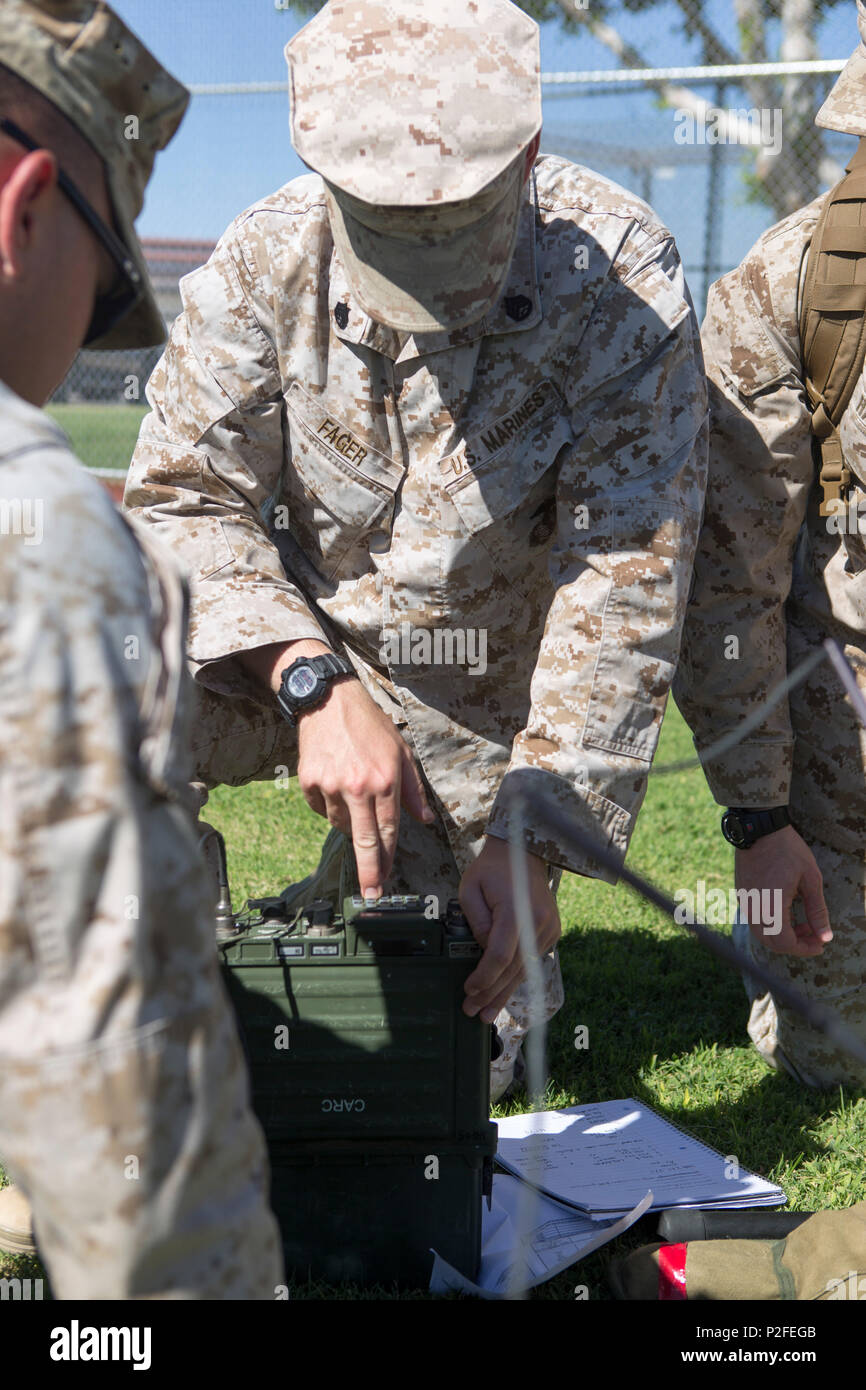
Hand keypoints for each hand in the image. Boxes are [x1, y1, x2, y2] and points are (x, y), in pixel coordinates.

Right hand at [296, 677, 433, 897]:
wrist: (329, 701)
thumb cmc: (370, 725)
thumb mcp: (401, 752)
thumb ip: (414, 789)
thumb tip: (426, 819)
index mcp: (384, 780)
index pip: (388, 829)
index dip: (388, 857)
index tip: (386, 878)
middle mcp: (358, 786)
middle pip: (364, 840)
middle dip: (368, 871)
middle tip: (370, 893)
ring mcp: (330, 785)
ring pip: (341, 824)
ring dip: (349, 824)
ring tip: (354, 801)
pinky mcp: (309, 782)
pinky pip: (320, 809)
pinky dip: (329, 808)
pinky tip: (335, 788)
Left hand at [458, 835, 560, 1020]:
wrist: (523, 853)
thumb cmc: (491, 869)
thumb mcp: (470, 889)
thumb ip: (476, 922)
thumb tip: (482, 952)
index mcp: (517, 912)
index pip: (500, 956)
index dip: (484, 978)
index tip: (468, 989)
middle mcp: (538, 923)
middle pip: (514, 970)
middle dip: (492, 994)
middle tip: (474, 1012)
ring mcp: (548, 929)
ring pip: (524, 970)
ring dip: (504, 993)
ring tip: (486, 1013)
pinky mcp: (551, 932)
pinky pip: (531, 961)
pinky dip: (516, 978)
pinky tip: (502, 993)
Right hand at [735, 825, 831, 956]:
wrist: (758, 828)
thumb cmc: (787, 850)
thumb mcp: (810, 879)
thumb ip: (817, 911)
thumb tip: (825, 936)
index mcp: (771, 906)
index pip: (786, 943)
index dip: (804, 949)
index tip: (820, 944)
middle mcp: (754, 909)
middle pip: (772, 943)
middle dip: (795, 945)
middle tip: (814, 936)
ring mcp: (745, 902)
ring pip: (762, 934)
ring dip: (783, 935)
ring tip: (802, 924)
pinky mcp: (742, 895)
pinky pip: (756, 921)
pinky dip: (773, 925)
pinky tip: (787, 912)